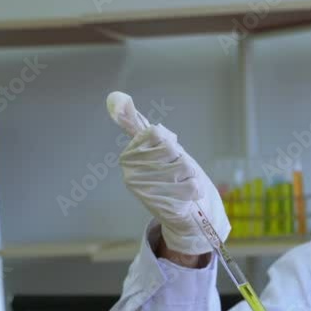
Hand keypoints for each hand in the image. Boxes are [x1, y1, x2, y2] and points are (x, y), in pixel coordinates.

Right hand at [107, 91, 230, 255]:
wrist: (182, 214)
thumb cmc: (171, 176)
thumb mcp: (157, 147)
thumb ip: (135, 123)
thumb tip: (115, 96)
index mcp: (129, 156)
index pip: (157, 134)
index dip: (170, 144)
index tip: (167, 157)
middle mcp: (131, 174)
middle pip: (172, 149)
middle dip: (181, 161)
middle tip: (175, 175)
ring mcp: (146, 191)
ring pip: (184, 167)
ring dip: (190, 176)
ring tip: (181, 186)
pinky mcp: (163, 206)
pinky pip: (192, 186)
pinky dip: (195, 191)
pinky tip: (186, 199)